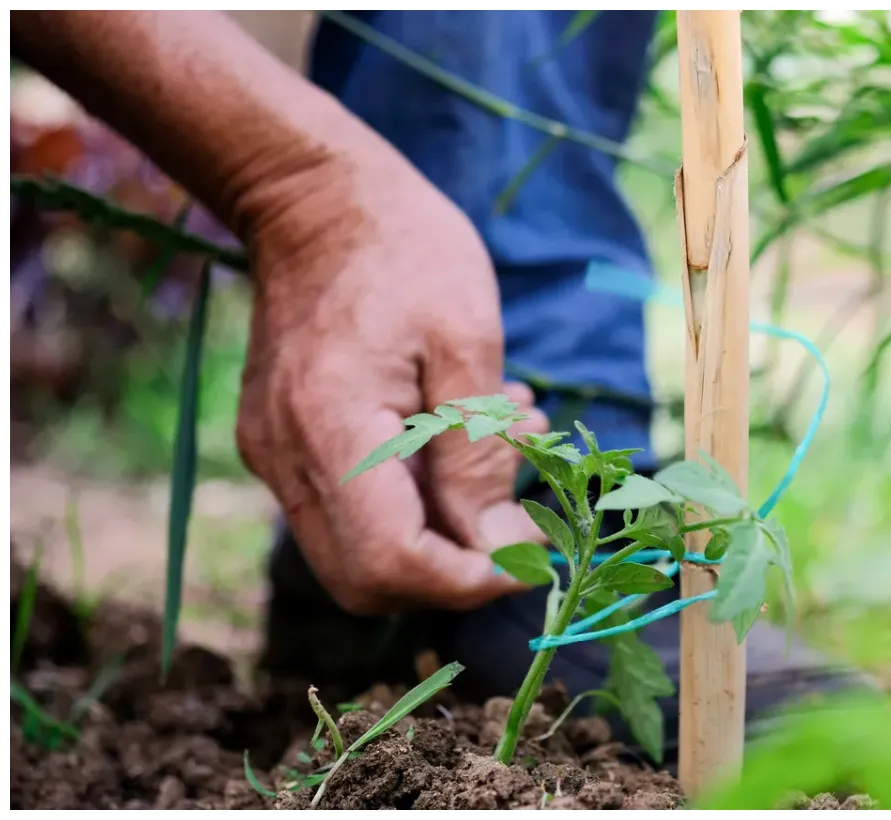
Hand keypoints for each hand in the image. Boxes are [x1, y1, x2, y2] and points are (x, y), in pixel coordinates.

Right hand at [235, 150, 547, 614]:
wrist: (317, 199)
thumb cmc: (404, 250)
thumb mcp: (467, 340)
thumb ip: (479, 454)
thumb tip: (502, 548)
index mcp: (331, 429)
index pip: (393, 563)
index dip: (469, 580)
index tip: (535, 555)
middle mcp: (286, 459)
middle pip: (369, 579)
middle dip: (457, 569)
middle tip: (525, 519)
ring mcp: (276, 456)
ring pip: (361, 550)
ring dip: (445, 528)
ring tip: (512, 446)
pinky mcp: (284, 445)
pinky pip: (352, 507)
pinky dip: (417, 497)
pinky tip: (467, 435)